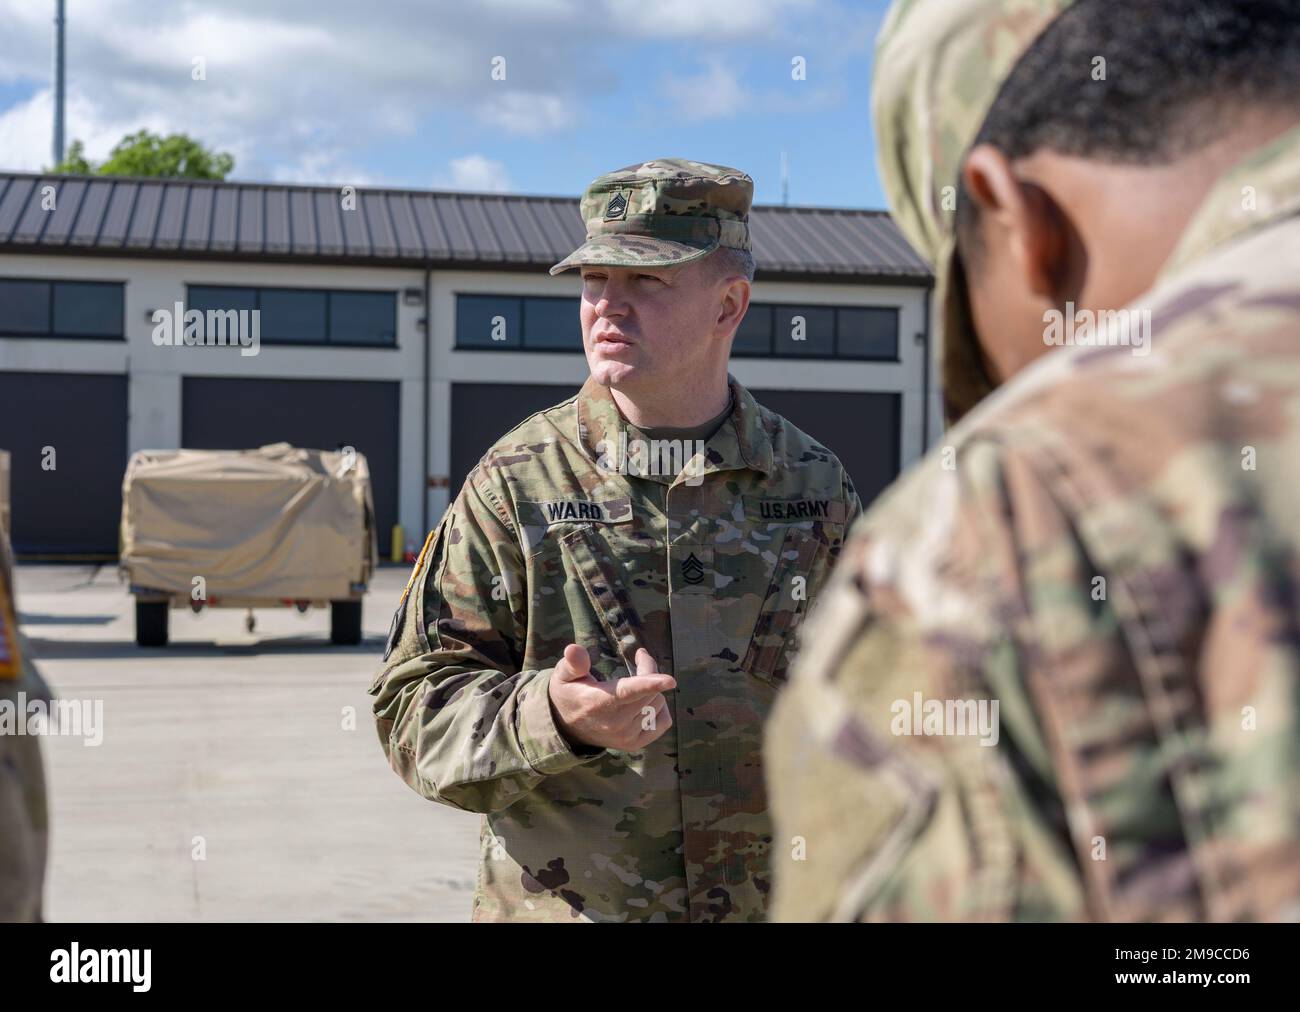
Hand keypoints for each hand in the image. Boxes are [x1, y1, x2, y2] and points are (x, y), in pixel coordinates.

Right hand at [548, 644, 675, 750]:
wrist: (567, 728)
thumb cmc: (570, 693)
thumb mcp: (563, 675)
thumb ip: (572, 663)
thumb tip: (573, 649)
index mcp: (598, 703)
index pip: (628, 692)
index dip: (650, 684)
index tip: (671, 680)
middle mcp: (614, 723)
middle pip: (650, 691)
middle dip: (648, 671)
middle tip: (637, 661)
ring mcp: (626, 736)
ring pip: (658, 703)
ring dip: (652, 690)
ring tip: (634, 685)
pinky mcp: (635, 744)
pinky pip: (663, 720)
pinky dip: (659, 708)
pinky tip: (643, 703)